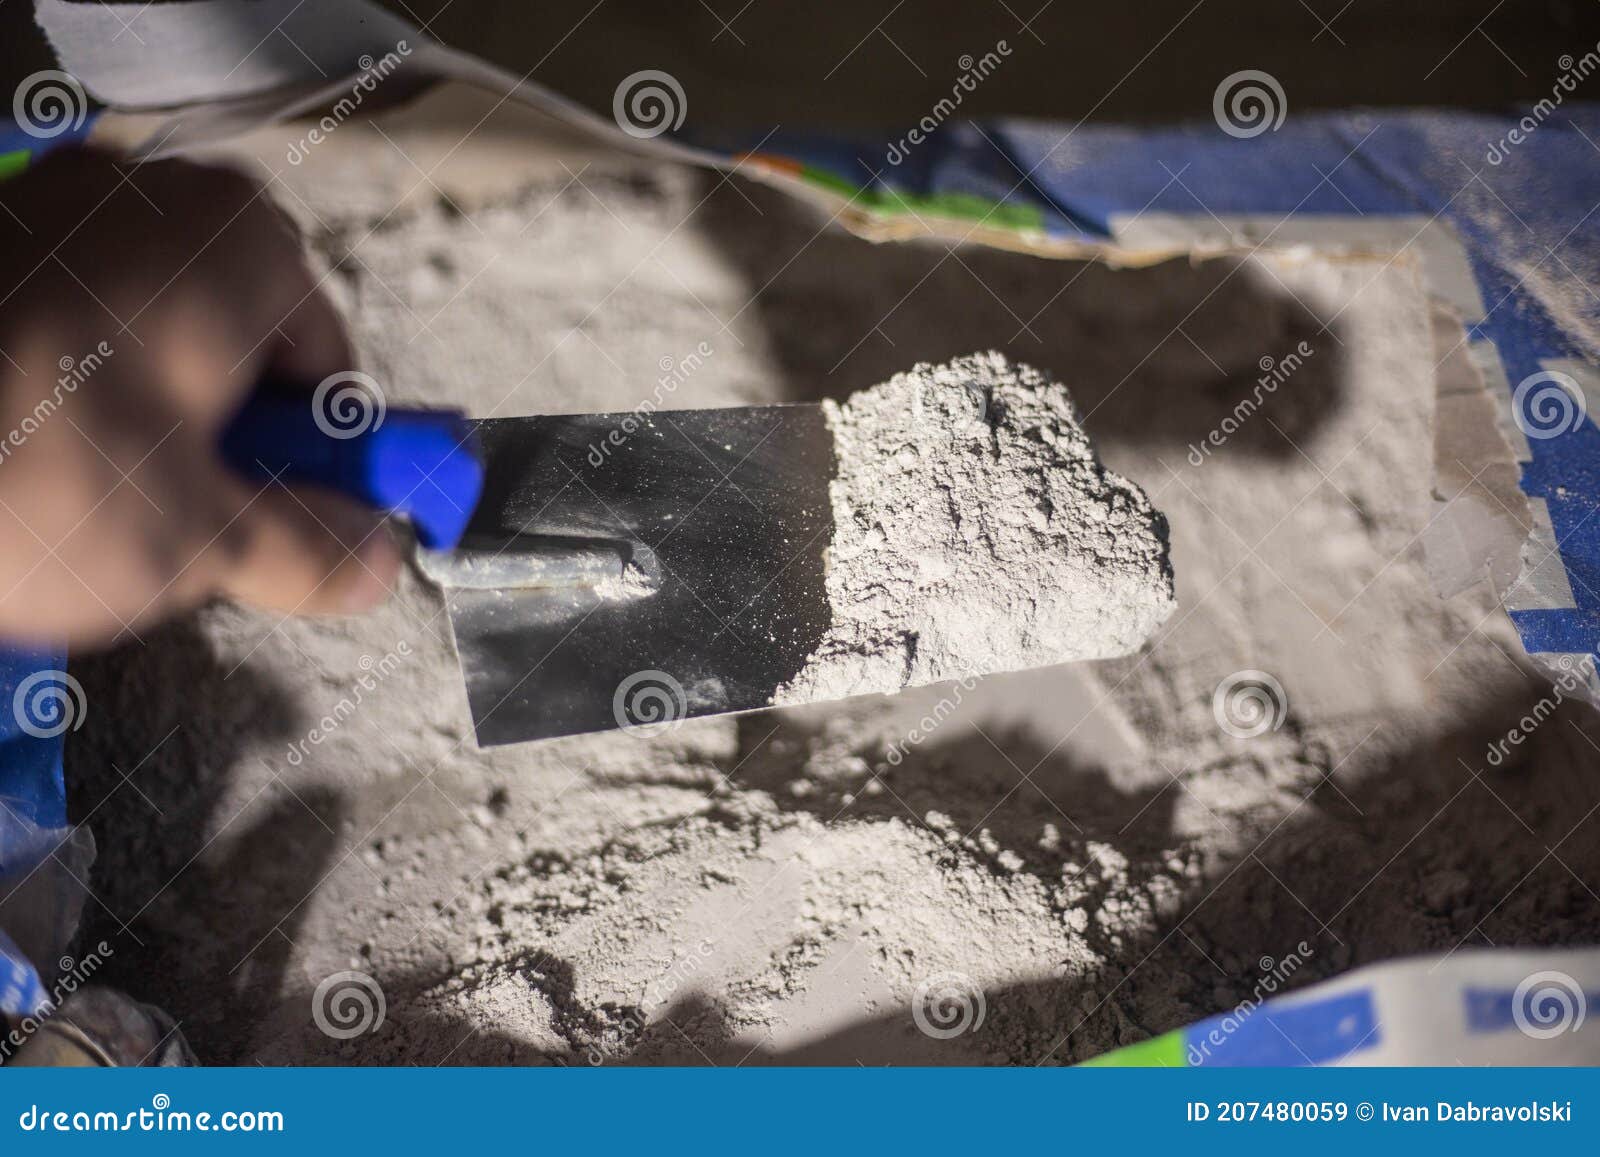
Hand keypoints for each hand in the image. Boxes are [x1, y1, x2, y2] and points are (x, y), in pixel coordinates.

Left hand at [0, 148, 400, 646]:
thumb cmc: (26, 480)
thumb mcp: (199, 544)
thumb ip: (311, 550)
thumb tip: (372, 559)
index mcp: (241, 244)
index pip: (329, 368)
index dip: (314, 457)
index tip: (293, 518)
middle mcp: (154, 196)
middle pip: (241, 343)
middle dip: (224, 438)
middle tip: (178, 518)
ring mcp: (54, 205)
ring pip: (152, 335)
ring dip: (148, 420)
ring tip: (90, 495)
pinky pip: (71, 322)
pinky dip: (71, 388)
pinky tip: (31, 452)